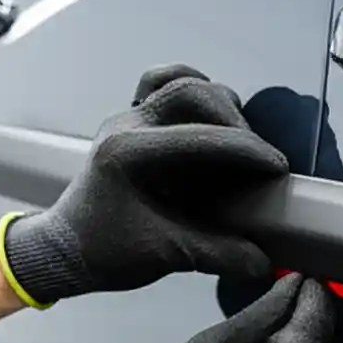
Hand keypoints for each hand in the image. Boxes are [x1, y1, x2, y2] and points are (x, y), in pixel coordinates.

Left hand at [0, 64, 287, 305]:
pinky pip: (162, 85)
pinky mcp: (132, 119)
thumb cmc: (105, 251)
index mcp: (129, 153)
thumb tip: (264, 261)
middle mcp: (127, 124)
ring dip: (217, 104)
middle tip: (258, 156)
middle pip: (192, 92)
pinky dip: (193, 93)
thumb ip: (219, 254)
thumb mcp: (166, 256)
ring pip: (180, 81)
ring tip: (238, 138)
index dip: (247, 150)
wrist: (65, 249)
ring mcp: (127, 117)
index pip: (201, 137)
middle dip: (235, 121)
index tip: (277, 168)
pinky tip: (210, 118)